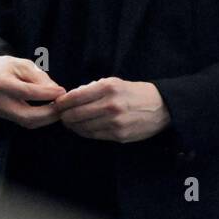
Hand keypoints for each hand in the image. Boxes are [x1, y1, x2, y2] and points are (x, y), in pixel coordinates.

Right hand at [0, 56, 64, 128]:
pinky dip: (40, 120)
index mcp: (1, 82)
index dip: (46, 93)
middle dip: (49, 113)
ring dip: (46, 119)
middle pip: (27, 115)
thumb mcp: (24, 64)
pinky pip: (25, 122)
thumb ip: (40, 78)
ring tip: (60, 110)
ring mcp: (0, 112)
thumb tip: (57, 92)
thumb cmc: (8, 67)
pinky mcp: (5, 117)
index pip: (27, 92)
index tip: (62, 91)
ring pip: (27, 122)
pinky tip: (50, 112)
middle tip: (63, 106)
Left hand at [53, 78, 169, 142]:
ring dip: (73, 126)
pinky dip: (84, 132)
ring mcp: (115, 122)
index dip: (62, 102)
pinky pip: (94, 135)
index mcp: (108, 88)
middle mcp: (110, 105)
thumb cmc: (133, 92)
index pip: (75, 97)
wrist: (160, 107)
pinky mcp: (119, 136)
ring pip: (83, 127)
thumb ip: (92, 89)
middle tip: (60, 115)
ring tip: (70, 122)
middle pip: (75, 114)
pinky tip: (82, 128)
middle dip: (64, 116)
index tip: (57, 104)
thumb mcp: (114, 82)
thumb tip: (70, 98)